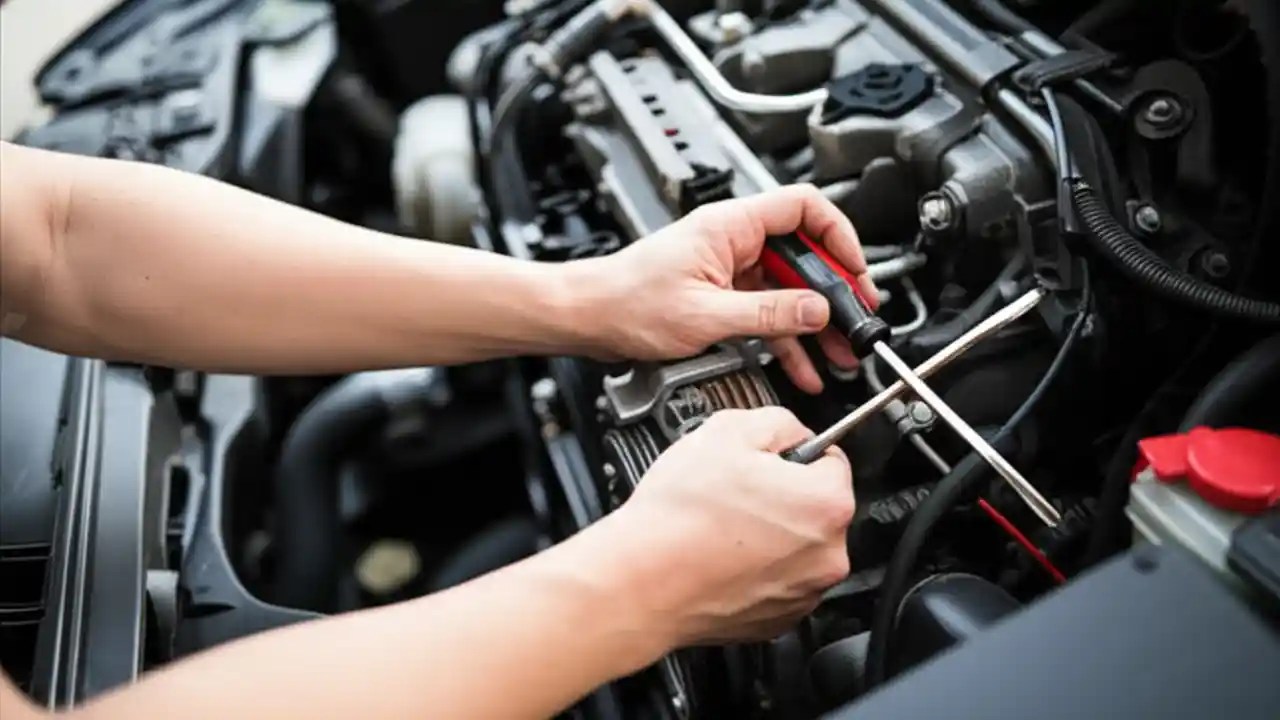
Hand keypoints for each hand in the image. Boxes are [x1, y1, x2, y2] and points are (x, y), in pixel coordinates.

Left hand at [579, 185, 876, 393]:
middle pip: (804, 255)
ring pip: (789, 289)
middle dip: (833, 293)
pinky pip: (768, 311)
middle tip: (854, 323)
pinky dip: (786, 338)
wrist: (588, 317)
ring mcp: (729, 266)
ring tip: (837, 355)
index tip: (855, 273)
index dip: (839, 237)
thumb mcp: (707, 315)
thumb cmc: (627, 302)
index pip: (805, 208)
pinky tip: (802, 365)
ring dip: (814, 323)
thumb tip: (816, 311)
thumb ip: (769, 313)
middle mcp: (734, 240)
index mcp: (731, 225)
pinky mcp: (722, 293)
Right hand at [596, 407, 854, 646]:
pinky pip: (778, 582)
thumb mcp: (727, 431)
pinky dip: (757, 570)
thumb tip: (792, 432)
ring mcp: (804, 592)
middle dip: (784, 495)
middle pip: (817, 507)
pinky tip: (721, 557)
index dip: (793, 453)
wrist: (642, 582)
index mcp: (827, 503)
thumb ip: (777, 422)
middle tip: (735, 493)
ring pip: (798, 547)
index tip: (766, 460)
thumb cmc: (680, 515)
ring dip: (771, 535)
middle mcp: (828, 554)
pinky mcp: (779, 619)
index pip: (831, 460)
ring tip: (722, 527)